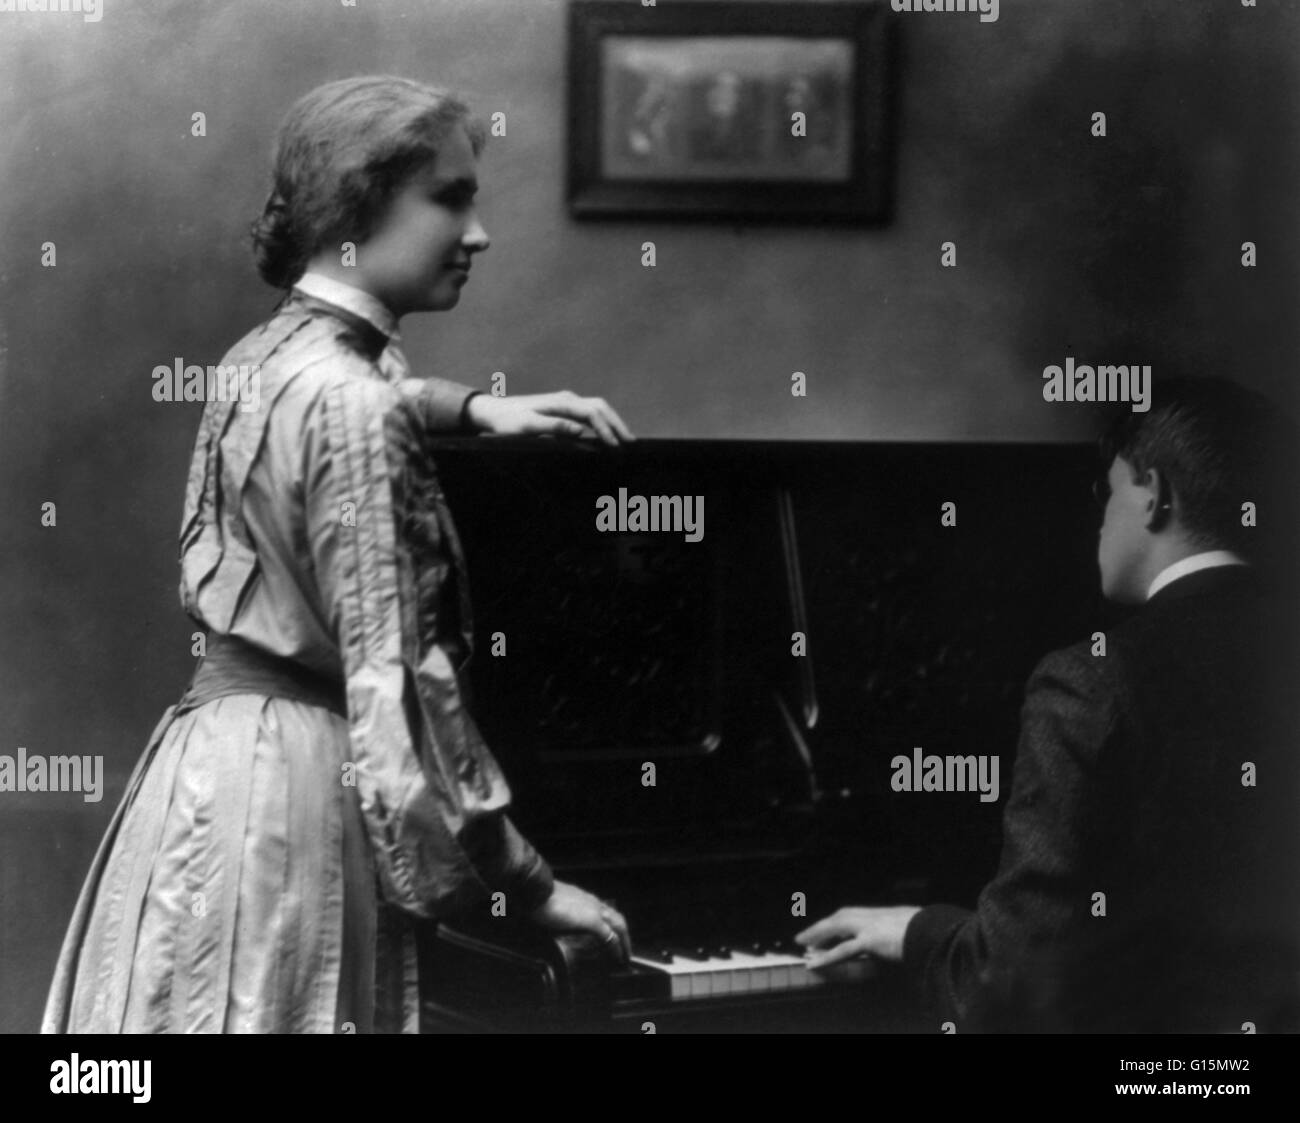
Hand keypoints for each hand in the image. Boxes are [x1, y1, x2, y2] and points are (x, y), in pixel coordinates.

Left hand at [466, 391, 633, 446]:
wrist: (492, 412)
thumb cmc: (508, 422)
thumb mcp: (528, 427)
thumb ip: (554, 427)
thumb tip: (581, 431)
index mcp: (561, 402)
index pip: (592, 413)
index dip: (606, 429)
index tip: (615, 446)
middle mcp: (567, 399)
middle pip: (601, 407)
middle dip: (617, 424)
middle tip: (631, 443)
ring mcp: (566, 403)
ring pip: (597, 409)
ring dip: (612, 423)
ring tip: (624, 440)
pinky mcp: (563, 410)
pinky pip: (589, 414)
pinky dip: (602, 424)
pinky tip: (607, 436)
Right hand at [529, 880, 630, 961]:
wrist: (536, 890)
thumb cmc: (538, 898)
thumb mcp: (553, 907)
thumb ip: (561, 914)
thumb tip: (557, 925)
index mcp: (584, 898)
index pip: (604, 910)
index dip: (610, 923)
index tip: (611, 934)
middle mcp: (592, 902)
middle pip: (617, 917)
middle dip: (624, 934)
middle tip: (626, 949)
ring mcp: (594, 910)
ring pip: (619, 925)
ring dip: (624, 941)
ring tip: (625, 955)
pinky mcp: (592, 921)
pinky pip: (610, 937)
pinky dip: (616, 948)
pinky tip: (618, 956)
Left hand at [795, 905, 921, 969]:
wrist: (936, 931)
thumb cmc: (930, 930)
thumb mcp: (913, 926)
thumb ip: (902, 929)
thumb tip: (902, 933)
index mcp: (883, 913)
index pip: (853, 914)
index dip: (837, 921)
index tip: (825, 927)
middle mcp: (873, 915)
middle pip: (840, 916)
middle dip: (822, 925)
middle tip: (805, 936)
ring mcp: (870, 926)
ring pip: (837, 928)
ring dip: (818, 936)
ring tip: (802, 944)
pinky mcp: (871, 940)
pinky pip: (844, 950)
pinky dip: (827, 956)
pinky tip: (814, 963)